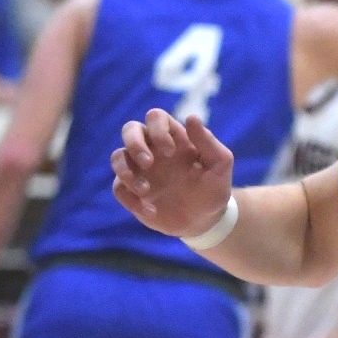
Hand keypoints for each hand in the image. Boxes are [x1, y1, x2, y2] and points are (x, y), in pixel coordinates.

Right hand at [110, 108, 235, 238]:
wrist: (205, 221)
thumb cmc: (214, 188)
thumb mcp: (220, 165)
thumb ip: (208, 142)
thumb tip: (191, 118)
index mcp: (173, 137)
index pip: (155, 117)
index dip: (158, 129)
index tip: (170, 151)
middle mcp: (152, 149)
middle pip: (130, 129)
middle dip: (134, 143)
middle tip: (148, 163)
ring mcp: (140, 170)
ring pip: (117, 156)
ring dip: (125, 170)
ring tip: (145, 190)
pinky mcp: (132, 192)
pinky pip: (118, 188)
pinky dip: (130, 199)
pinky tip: (150, 211)